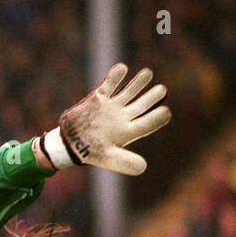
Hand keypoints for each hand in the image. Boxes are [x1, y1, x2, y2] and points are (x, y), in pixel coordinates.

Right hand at [53, 64, 170, 175]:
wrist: (69, 143)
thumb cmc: (90, 152)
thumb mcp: (108, 158)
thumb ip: (124, 162)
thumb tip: (143, 167)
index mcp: (127, 132)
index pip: (146, 124)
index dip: (157, 118)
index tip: (167, 112)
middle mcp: (122, 118)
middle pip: (141, 105)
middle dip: (152, 97)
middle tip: (162, 89)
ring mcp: (111, 107)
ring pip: (128, 92)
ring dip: (138, 83)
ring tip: (148, 73)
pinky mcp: (98, 98)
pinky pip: (109, 85)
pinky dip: (114, 76)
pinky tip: (122, 68)